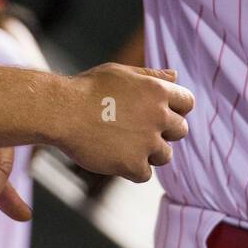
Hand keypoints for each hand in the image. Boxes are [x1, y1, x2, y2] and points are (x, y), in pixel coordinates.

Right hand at [57, 63, 193, 181]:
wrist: (60, 112)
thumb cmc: (87, 89)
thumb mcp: (121, 73)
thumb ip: (151, 76)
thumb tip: (175, 76)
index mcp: (158, 91)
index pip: (187, 102)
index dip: (175, 108)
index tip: (160, 113)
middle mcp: (159, 116)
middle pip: (181, 130)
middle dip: (164, 131)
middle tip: (138, 129)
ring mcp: (147, 142)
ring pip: (165, 155)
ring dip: (149, 152)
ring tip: (123, 143)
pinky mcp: (133, 165)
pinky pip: (145, 174)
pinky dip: (132, 169)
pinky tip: (115, 157)